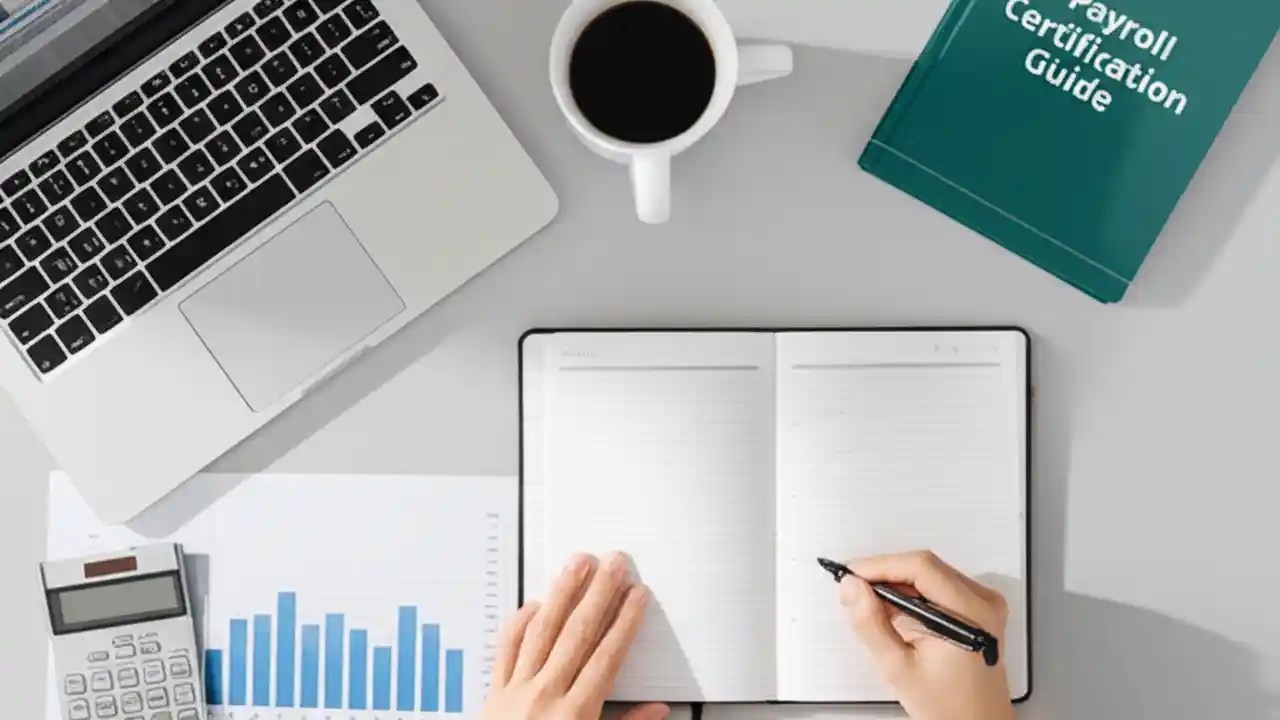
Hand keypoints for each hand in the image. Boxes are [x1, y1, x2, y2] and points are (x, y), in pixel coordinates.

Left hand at [482, 552, 668, 719]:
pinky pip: (506, 649)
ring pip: (542, 630)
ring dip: (563, 593)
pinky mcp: (493, 694)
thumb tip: (656, 711)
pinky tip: (534, 603)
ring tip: (577, 564)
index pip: (608, 656)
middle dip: (600, 593)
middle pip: (578, 633)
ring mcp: (517, 692)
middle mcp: (546, 697)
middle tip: (615, 563)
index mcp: (576, 716)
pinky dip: (520, 624)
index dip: (626, 622)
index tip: (638, 596)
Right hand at [840, 551, 1014, 719]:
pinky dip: (911, 593)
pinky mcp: (977, 608)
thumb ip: (872, 624)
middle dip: (884, 574)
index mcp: (970, 614)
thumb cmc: (950, 707)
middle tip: (854, 590)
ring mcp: (983, 604)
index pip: (920, 567)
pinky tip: (893, 611)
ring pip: (929, 573)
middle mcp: (983, 602)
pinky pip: (938, 585)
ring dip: (896, 583)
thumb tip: (853, 589)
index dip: (880, 565)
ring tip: (870, 604)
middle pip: (925, 567)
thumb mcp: (899, 668)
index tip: (852, 575)